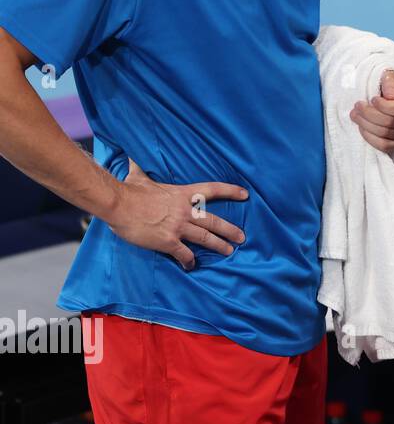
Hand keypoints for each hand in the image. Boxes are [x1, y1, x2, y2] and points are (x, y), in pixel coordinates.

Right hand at [107, 158, 247, 270]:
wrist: (118, 204)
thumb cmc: (129, 190)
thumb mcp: (139, 175)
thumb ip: (141, 168)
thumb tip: (131, 157)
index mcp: (182, 194)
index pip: (212, 190)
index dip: (230, 191)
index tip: (245, 194)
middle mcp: (185, 211)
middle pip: (214, 221)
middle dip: (230, 230)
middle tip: (242, 237)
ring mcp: (178, 227)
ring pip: (205, 238)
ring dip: (218, 246)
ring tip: (229, 251)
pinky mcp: (168, 241)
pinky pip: (184, 254)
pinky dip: (189, 261)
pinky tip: (191, 266)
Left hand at [351, 68, 393, 154]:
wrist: (381, 95)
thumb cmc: (385, 84)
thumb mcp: (388, 75)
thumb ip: (390, 80)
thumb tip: (390, 96)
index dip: (384, 106)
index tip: (372, 98)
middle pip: (390, 123)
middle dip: (369, 115)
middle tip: (357, 106)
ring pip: (385, 135)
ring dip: (366, 125)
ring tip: (355, 115)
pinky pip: (384, 146)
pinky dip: (370, 138)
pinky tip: (362, 127)